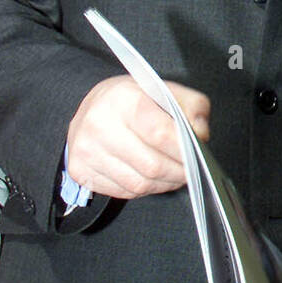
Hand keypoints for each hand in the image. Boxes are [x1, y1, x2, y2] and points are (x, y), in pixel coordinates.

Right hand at [66, 75, 210, 198]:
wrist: (91, 107)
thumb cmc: (132, 100)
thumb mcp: (165, 90)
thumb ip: (192, 106)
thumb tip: (201, 135)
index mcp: (122, 99)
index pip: (160, 134)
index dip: (184, 150)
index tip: (198, 155)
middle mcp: (98, 125)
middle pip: (152, 165)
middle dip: (179, 173)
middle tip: (191, 171)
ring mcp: (86, 151)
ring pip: (139, 184)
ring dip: (164, 184)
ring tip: (175, 175)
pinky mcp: (80, 171)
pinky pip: (124, 192)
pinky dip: (145, 189)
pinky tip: (152, 178)